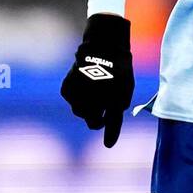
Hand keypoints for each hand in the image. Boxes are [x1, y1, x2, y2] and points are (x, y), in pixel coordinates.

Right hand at [60, 14, 134, 147]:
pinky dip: (77, 97)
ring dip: (86, 108)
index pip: (111, 121)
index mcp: (112, 98)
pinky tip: (85, 85)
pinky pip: (72, 101)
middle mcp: (93, 97)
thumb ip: (116, 112)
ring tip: (94, 93)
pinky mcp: (67, 90)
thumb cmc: (118, 72)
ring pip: (80, 112)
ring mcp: (79, 94)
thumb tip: (106, 137)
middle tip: (101, 112)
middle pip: (91, 121)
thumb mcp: (125, 92)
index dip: (111, 135)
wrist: (103, 48)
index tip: (108, 145)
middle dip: (96, 119)